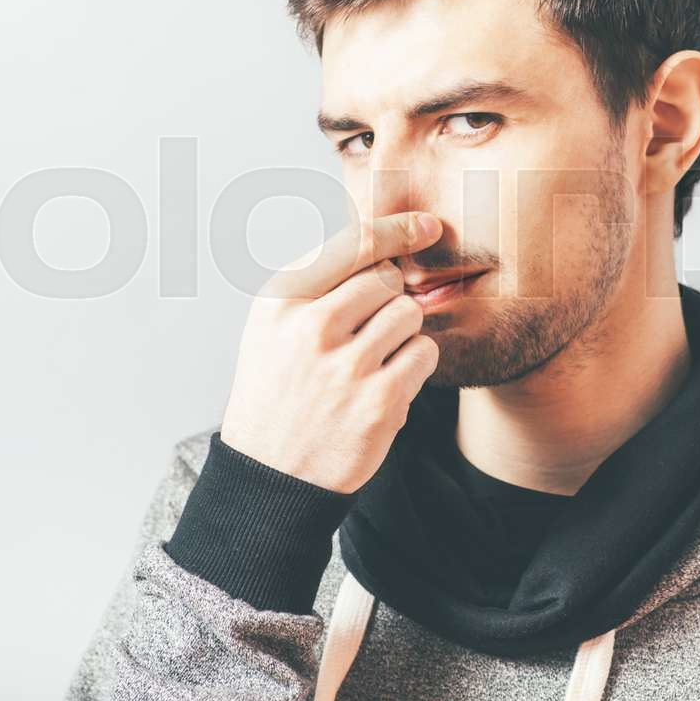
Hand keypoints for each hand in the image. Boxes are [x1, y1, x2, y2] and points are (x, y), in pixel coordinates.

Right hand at [218, 210, 443, 493]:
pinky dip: (415, 365)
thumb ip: (317, 282)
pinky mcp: (380, 402)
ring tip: (371, 361)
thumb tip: (381, 242)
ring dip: (402, 333)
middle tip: (367, 332)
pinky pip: (424, 354)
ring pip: (410, 313)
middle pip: (387, 278)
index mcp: (281, 302)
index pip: (354, 244)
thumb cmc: (278, 391)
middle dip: (388, 298)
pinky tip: (386, 384)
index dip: (398, 229)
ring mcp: (346, 366)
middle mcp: (311, 327)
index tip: (428, 225)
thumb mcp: (272, 328)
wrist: (271, 475)